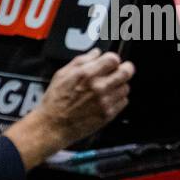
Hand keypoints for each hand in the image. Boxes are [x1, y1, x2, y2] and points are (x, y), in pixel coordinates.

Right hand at [3, 49, 134, 168]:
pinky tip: (107, 98)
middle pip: (126, 72)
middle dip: (125, 68)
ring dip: (120, 85)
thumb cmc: (55, 101)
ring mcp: (105, 102)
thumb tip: (96, 53)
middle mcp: (98, 88)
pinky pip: (123, 101)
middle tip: (122, 69)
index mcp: (87, 75)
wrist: (53, 126)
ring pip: (126, 87)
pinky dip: (118, 98)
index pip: (113, 59)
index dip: (113, 59)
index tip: (111, 61)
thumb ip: (82, 60)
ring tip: (110, 87)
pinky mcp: (108, 114)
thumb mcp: (62, 74)